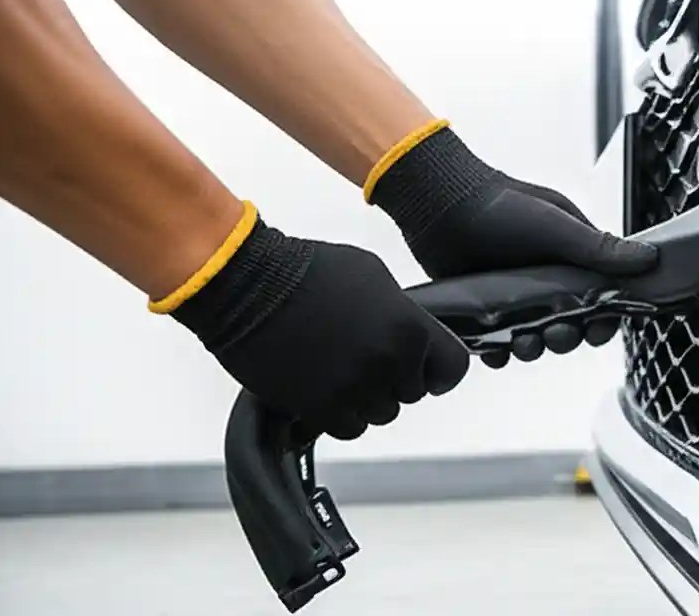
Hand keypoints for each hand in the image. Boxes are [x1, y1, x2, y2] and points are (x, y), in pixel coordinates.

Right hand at [165, 210, 468, 439]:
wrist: (248, 286)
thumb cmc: (308, 270)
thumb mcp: (374, 277)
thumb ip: (403, 313)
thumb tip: (413, 336)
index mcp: (410, 329)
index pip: (451, 370)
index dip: (438, 372)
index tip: (426, 371)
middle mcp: (389, 363)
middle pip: (410, 393)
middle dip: (392, 380)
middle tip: (363, 357)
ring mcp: (355, 389)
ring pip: (380, 414)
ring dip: (365, 399)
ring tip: (339, 369)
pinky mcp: (321, 409)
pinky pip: (348, 428)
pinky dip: (339, 414)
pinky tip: (323, 387)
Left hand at [368, 124, 657, 363]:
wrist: (438, 204)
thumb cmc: (499, 206)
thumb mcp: (556, 226)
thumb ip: (599, 248)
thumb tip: (650, 257)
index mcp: (571, 255)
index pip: (602, 295)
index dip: (605, 318)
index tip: (598, 331)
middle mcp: (546, 276)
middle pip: (570, 322)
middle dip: (566, 337)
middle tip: (555, 337)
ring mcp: (513, 292)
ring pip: (535, 334)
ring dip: (534, 346)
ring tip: (524, 343)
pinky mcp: (483, 305)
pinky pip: (497, 339)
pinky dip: (499, 350)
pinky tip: (496, 351)